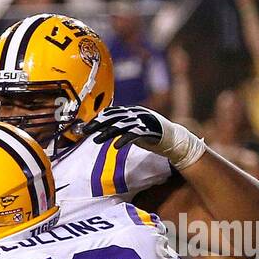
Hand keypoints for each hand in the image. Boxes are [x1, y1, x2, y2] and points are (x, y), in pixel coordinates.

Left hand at [81, 105, 205, 172]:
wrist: (172, 139)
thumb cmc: (150, 134)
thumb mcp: (132, 129)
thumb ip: (120, 127)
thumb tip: (102, 128)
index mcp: (132, 111)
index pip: (112, 112)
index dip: (98, 118)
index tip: (86, 125)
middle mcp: (137, 114)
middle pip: (114, 117)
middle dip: (98, 124)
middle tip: (86, 131)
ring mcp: (144, 121)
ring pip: (122, 126)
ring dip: (107, 133)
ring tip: (96, 140)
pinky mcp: (150, 131)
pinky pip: (135, 134)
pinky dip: (125, 140)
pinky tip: (116, 147)